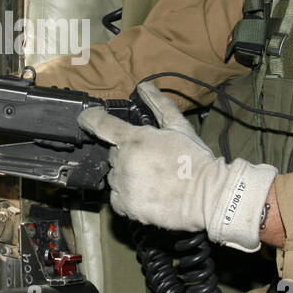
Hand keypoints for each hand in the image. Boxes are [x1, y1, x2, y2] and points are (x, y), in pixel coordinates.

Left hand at [77, 82, 277, 251]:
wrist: (208, 196)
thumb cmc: (194, 159)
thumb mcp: (178, 127)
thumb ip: (159, 105)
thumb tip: (144, 86)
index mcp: (134, 139)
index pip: (101, 125)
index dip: (90, 119)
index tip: (84, 118)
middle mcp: (123, 162)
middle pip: (113, 154)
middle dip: (127, 154)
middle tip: (150, 160)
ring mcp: (123, 185)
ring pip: (114, 176)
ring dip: (126, 175)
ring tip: (151, 179)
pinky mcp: (127, 206)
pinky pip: (116, 199)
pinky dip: (126, 196)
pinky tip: (145, 193)